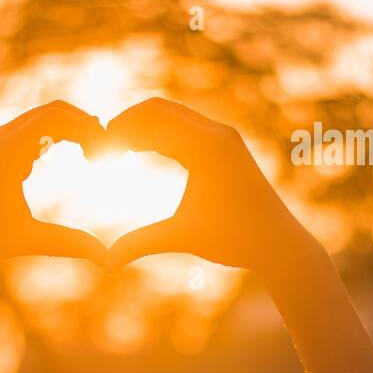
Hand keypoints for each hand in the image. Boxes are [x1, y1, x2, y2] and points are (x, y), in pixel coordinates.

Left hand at [0, 101, 110, 268]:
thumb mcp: (23, 240)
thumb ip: (68, 244)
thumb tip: (109, 260)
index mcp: (7, 151)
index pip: (57, 117)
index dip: (88, 128)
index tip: (106, 153)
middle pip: (51, 111)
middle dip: (82, 125)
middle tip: (105, 151)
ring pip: (37, 119)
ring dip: (66, 128)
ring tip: (90, 152)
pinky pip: (23, 131)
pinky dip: (48, 136)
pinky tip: (60, 156)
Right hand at [104, 98, 315, 278]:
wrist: (279, 243)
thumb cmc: (233, 240)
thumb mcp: (182, 238)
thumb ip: (141, 243)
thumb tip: (104, 263)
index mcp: (206, 148)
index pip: (151, 119)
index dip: (118, 130)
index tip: (94, 149)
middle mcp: (217, 133)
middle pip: (159, 109)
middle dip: (126, 123)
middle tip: (99, 145)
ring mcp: (224, 137)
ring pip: (172, 116)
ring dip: (142, 127)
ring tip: (113, 148)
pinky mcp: (226, 145)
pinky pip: (185, 127)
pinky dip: (159, 134)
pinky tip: (138, 150)